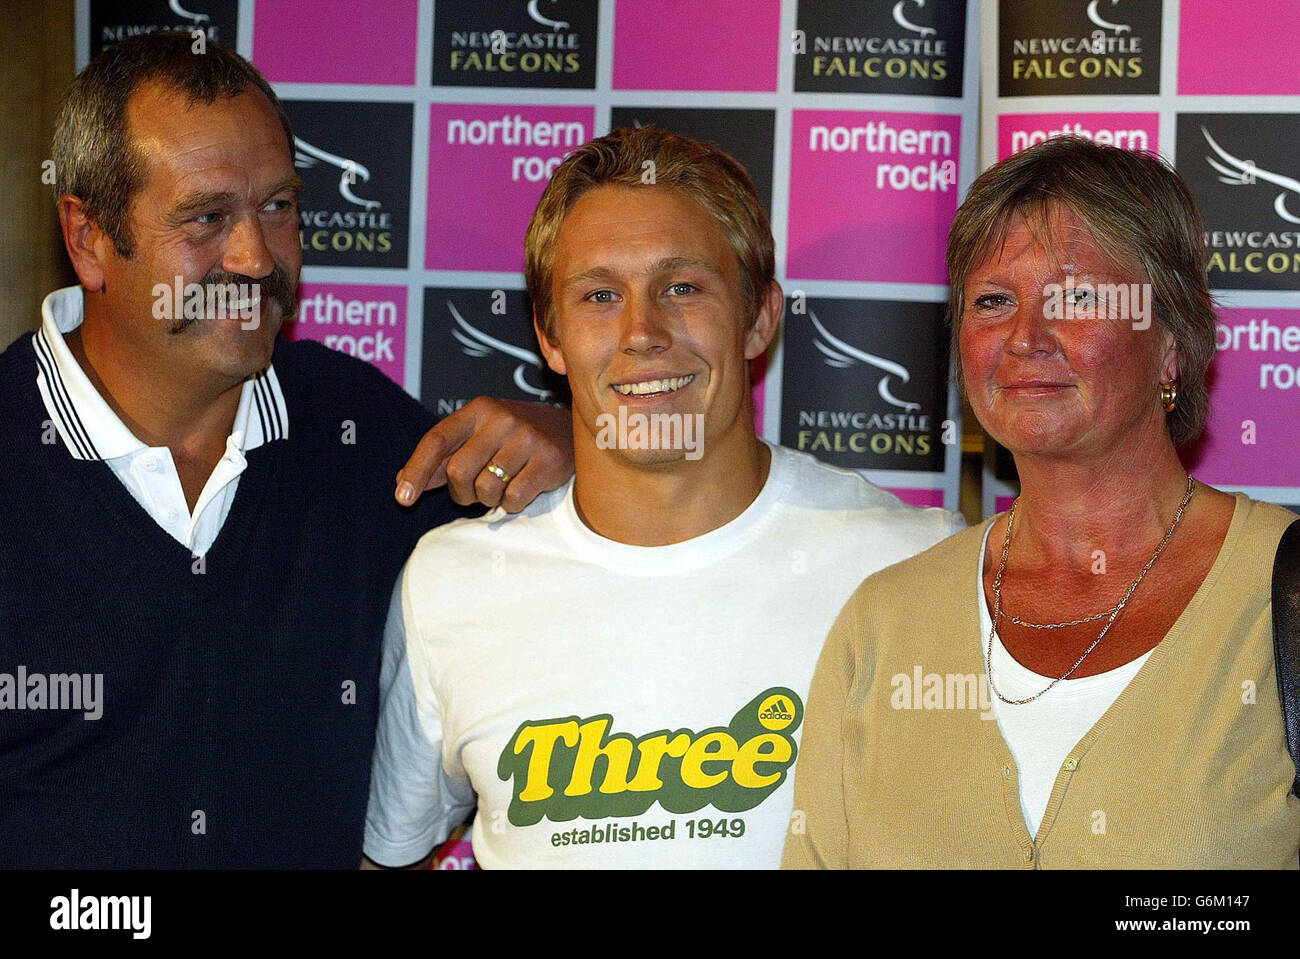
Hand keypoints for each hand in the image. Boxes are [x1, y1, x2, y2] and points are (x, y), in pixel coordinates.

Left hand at [395, 397, 574, 512]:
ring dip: (489, 499)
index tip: (402, 498)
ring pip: (486, 489)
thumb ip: (443, 458)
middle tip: (474, 491)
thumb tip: (402, 482)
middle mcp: (502, 419)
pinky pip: (513, 499)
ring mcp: (528, 439)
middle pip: (458, 472)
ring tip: (502, 486)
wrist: (570, 431)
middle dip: (461, 492)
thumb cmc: (514, 438)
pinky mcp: (549, 461)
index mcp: (479, 410)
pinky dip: (512, 504)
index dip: (416, 471)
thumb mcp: (478, 437)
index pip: (436, 440)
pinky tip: (522, 488)